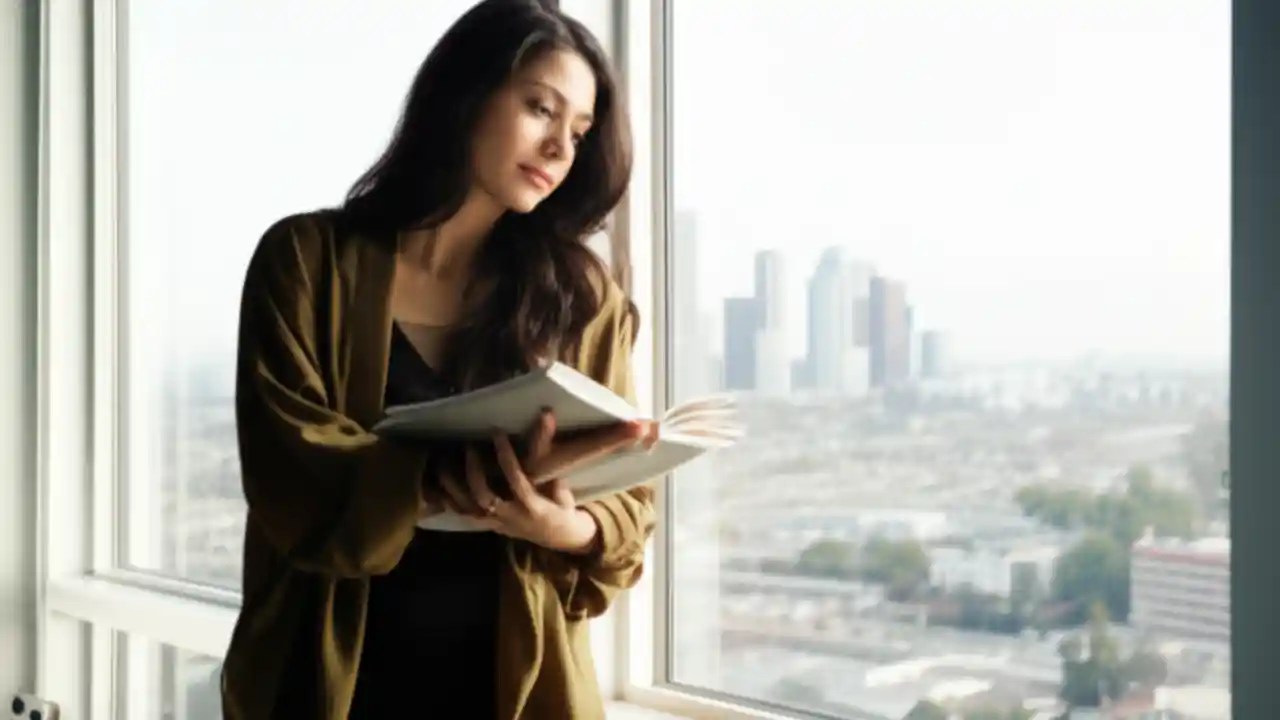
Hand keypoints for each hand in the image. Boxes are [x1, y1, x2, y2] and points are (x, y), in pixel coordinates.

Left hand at [438, 410, 657, 551]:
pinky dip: (444, 495)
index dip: (506, 459)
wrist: (559, 538)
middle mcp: (511, 518)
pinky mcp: (486, 523)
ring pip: (466, 506)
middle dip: (473, 470)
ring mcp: (496, 523)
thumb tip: (551, 419)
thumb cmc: (564, 507)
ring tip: (445, 457)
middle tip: (469, 444)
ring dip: (453, 483)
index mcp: (535, 507)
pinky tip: (433, 476)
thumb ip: (556, 459)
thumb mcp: (566, 489)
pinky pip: (459, 511)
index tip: (499, 434)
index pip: (518, 482)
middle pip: (484, 496)